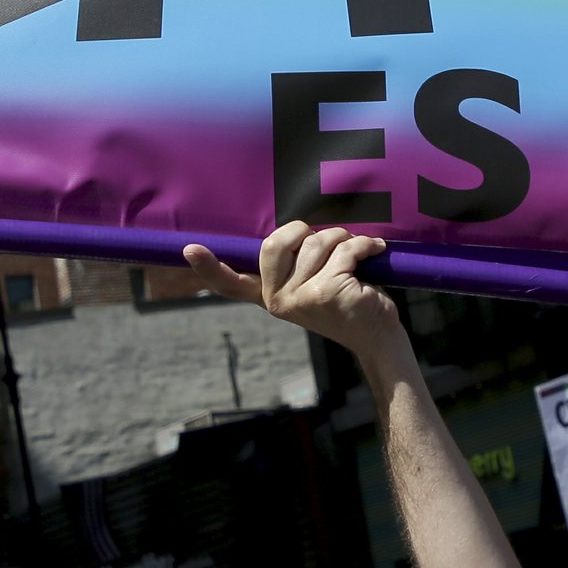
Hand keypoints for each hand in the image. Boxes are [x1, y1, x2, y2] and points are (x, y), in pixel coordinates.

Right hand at [183, 225, 404, 364]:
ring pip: (318, 242)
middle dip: (308, 232)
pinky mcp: (327, 291)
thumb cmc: (346, 301)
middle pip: (276, 242)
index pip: (231, 284)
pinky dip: (364, 245)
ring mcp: (300, 298)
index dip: (209, 267)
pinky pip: (344, 249)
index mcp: (269, 296)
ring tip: (356, 257)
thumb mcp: (312, 285)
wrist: (378, 335)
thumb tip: (288, 232)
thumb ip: (294, 266)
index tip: (189, 249)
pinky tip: (374, 252)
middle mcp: (278, 300)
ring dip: (344, 240)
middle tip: (332, 243)